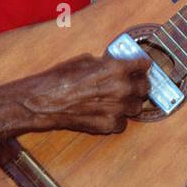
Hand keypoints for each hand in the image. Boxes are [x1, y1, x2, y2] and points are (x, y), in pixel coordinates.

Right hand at [19, 53, 150, 134]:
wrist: (41, 102)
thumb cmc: (59, 79)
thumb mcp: (86, 61)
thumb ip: (107, 64)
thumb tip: (117, 64)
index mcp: (117, 68)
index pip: (145, 65)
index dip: (141, 66)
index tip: (140, 68)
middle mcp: (121, 88)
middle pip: (145, 87)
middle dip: (138, 85)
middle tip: (129, 85)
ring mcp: (117, 108)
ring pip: (137, 107)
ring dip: (128, 104)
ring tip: (114, 101)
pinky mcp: (109, 125)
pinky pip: (122, 123)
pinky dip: (116, 119)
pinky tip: (104, 113)